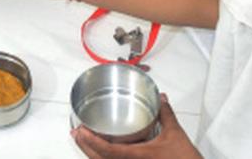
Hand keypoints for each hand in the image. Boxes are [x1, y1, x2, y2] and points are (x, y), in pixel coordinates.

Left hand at [72, 95, 200, 158]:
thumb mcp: (175, 133)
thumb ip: (165, 113)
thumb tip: (161, 98)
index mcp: (137, 156)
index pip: (107, 151)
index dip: (90, 141)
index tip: (81, 131)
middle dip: (84, 147)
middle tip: (76, 134)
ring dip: (92, 154)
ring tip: (84, 141)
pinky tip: (101, 152)